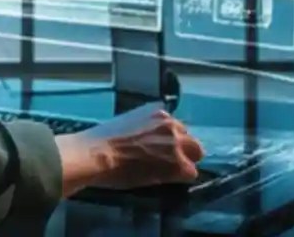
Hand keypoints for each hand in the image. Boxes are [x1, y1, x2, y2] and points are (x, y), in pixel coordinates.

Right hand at [55, 102, 203, 194]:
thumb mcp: (126, 123)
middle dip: (183, 151)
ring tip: (166, 173)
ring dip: (183, 164)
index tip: (159, 150)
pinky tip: (165, 181)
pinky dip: (180, 178)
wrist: (97, 153)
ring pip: (195, 155)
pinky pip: (190, 173)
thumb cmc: (102, 140)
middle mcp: (171, 124)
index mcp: (157, 112)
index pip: (176, 127)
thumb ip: (144, 128)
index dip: (169, 141)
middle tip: (167, 163)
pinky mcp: (178, 163)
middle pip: (191, 140)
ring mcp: (176, 143)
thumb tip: (148, 139)